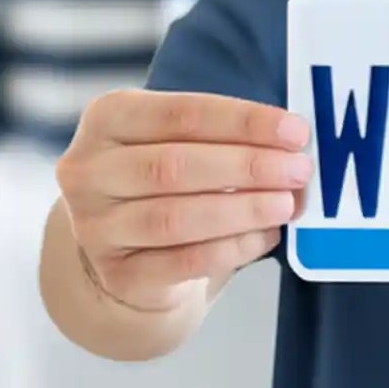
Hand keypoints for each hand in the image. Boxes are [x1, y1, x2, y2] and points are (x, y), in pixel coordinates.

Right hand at [56, 90, 312, 312]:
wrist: (128, 249)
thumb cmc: (167, 180)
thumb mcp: (183, 142)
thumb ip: (227, 137)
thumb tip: (293, 146)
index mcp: (107, 118)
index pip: (181, 113)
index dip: (243, 122)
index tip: (296, 131)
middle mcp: (89, 170)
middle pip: (175, 165)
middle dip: (247, 166)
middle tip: (299, 170)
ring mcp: (95, 226)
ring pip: (175, 217)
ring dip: (242, 210)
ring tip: (286, 204)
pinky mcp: (117, 274)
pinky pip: (182, 261)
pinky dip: (232, 248)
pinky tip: (266, 236)